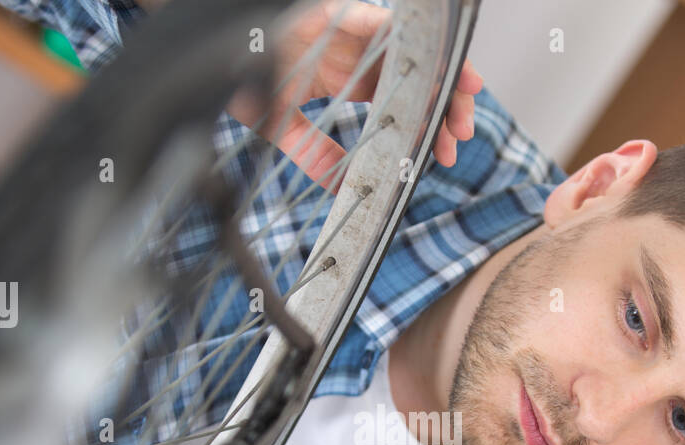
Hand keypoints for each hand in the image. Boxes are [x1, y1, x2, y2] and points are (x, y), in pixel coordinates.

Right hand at [226, 0, 483, 190]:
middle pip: (418, 77)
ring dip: (444, 71)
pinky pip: (382, 22)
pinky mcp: (343, 12)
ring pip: (415, 49)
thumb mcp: (283, 126)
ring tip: (467, 94)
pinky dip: (408, 40)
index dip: (427, 123)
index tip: (442, 152)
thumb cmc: (247, 76)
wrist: (217, 49)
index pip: (402, 101)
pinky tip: (434, 59)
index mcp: (351, 77)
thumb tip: (339, 187)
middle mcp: (360, 53)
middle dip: (446, 104)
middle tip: (460, 135)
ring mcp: (356, 31)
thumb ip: (312, 152)